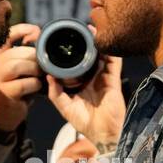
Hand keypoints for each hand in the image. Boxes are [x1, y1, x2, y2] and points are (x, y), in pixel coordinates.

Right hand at [0, 23, 43, 133]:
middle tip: (44, 65)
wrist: (4, 115)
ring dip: (34, 69)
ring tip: (40, 75)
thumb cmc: (16, 89)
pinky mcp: (4, 93)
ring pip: (17, 66)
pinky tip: (37, 87)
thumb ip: (26, 56)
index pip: (8, 35)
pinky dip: (34, 84)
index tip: (37, 33)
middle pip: (16, 52)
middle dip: (34, 57)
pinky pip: (23, 84)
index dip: (23, 29)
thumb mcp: (20, 70)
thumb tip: (42, 39)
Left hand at [45, 32, 124, 149]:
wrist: (103, 133)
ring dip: (98, 42)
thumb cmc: (86, 123)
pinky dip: (110, 50)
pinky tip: (103, 40)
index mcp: (83, 84)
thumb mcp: (66, 108)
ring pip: (103, 55)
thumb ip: (55, 94)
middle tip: (79, 30)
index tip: (65, 41)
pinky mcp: (113, 80)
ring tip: (90, 29)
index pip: (78, 64)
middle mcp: (94, 78)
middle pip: (92, 56)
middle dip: (87, 43)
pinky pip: (114, 62)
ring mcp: (104, 78)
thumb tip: (48, 77)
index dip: (74, 53)